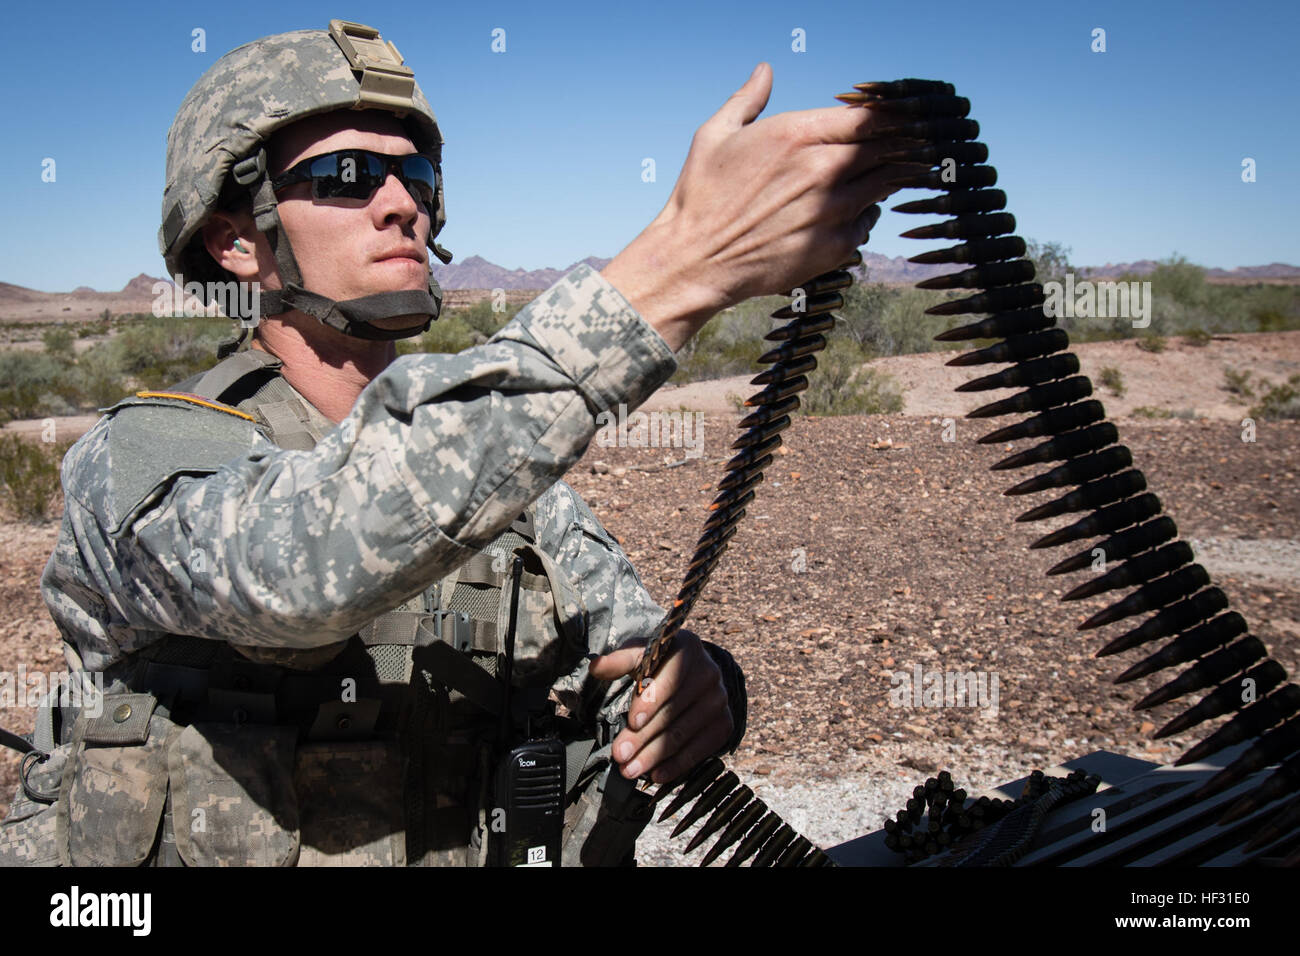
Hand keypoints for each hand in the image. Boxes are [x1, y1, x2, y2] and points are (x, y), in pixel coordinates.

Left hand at [588, 629, 731, 784]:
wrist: (693, 674)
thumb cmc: (660, 665)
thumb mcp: (640, 655)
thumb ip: (619, 661)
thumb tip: (596, 666)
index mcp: (687, 649)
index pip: (670, 677)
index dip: (651, 701)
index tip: (632, 722)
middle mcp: (708, 673)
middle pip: (673, 711)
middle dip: (643, 737)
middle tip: (620, 755)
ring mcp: (719, 700)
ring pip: (683, 733)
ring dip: (654, 755)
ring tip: (630, 769)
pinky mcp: (724, 723)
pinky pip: (700, 749)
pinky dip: (676, 765)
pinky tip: (656, 775)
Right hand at [601, 61, 916, 349]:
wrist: (695, 260)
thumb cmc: (700, 197)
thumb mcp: (715, 135)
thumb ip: (748, 99)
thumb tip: (765, 70)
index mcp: (797, 134)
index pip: (869, 115)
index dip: (887, 115)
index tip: (891, 118)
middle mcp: (822, 169)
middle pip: (887, 147)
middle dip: (897, 145)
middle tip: (900, 147)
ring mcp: (832, 209)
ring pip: (885, 184)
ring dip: (886, 177)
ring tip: (877, 175)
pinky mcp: (834, 246)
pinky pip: (868, 222)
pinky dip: (865, 214)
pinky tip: (849, 212)